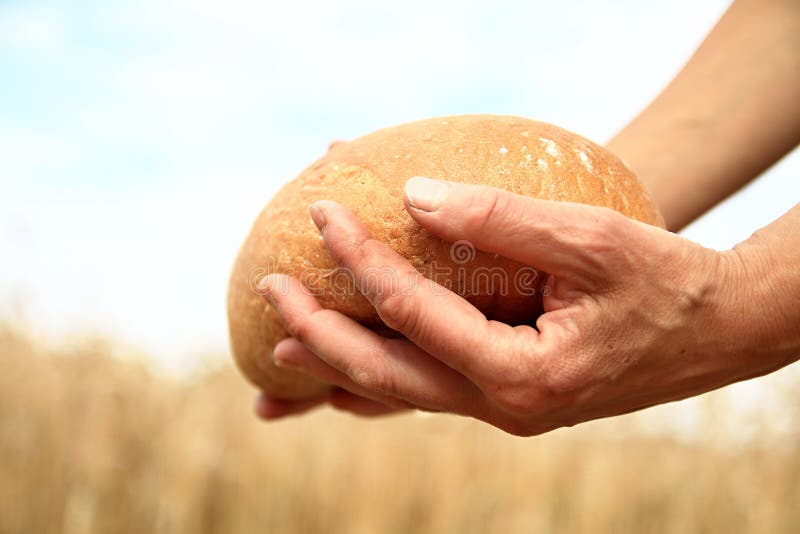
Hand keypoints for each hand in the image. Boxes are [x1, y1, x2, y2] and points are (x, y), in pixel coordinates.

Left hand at [254, 177, 779, 435]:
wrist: (717, 331)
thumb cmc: (665, 282)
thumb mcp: (591, 240)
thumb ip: (500, 219)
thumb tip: (414, 195)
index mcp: (523, 375)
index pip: (416, 316)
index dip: (363, 262)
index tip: (325, 213)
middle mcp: (505, 407)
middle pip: (388, 375)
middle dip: (321, 334)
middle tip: (271, 294)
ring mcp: (504, 409)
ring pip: (401, 392)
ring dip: (339, 365)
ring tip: (281, 348)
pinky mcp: (508, 396)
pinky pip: (427, 392)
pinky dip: (379, 379)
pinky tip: (345, 378)